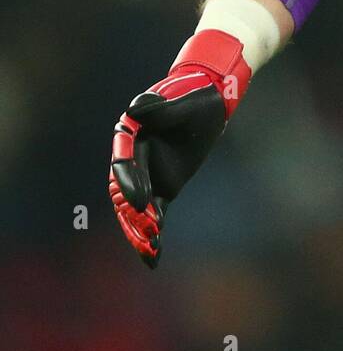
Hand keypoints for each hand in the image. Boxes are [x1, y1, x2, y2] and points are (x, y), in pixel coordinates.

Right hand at [109, 30, 249, 267]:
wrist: (212, 98)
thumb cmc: (197, 95)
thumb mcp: (185, 101)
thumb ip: (163, 109)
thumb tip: (135, 109)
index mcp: (132, 134)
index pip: (124, 163)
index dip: (130, 183)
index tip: (142, 202)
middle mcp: (134, 156)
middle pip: (125, 191)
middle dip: (133, 215)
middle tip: (148, 232)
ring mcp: (148, 172)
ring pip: (137, 207)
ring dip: (140, 229)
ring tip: (149, 250)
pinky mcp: (164, 184)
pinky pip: (155, 210)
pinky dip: (154, 231)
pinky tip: (154, 255)